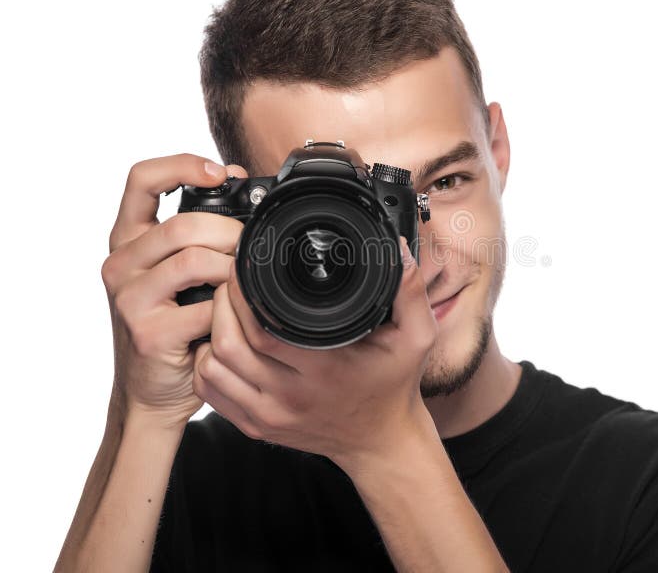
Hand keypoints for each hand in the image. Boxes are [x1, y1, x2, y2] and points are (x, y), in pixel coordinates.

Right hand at [101, 153, 247, 428]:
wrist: (154, 391)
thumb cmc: (176, 327)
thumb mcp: (179, 275)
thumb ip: (198, 237)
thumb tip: (241, 188)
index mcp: (127, 240)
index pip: (142, 180)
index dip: (182, 165)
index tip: (221, 173)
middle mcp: (120, 264)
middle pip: (183, 224)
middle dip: (231, 230)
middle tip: (254, 246)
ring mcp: (129, 298)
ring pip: (194, 260)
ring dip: (233, 267)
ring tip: (247, 280)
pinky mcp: (149, 331)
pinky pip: (205, 306)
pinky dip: (231, 307)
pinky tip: (237, 315)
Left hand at [192, 237, 437, 466]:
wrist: (382, 441)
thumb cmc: (394, 386)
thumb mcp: (416, 336)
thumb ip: (409, 290)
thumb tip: (398, 249)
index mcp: (324, 369)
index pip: (262, 329)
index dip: (243, 295)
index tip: (246, 270)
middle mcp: (290, 396)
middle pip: (227, 345)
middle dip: (221, 306)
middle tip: (230, 283)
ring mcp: (269, 416)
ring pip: (212, 370)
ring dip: (211, 335)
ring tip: (225, 311)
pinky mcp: (256, 427)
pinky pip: (211, 394)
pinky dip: (208, 365)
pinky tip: (223, 346)